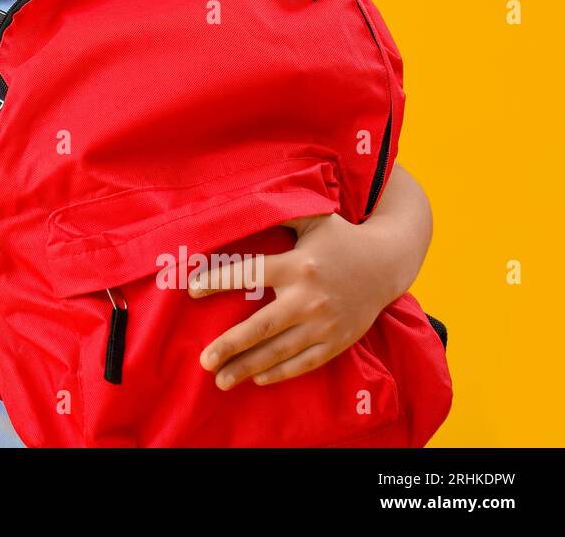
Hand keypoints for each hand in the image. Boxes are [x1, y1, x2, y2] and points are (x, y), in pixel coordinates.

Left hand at [190, 212, 397, 390]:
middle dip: (230, 345)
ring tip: (221, 380)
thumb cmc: (340, 238)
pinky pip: (305, 363)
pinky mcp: (338, 341)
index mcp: (297, 265)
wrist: (388, 263)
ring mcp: (324, 323)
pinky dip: (280, 373)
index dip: (219, 281)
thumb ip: (280, 210)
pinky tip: (257, 378)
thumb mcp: (313, 217)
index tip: (192, 289)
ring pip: (280, 351)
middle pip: (262, 326)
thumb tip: (242, 199)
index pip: (250, 273)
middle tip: (204, 361)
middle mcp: (309, 297)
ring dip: (248, 368)